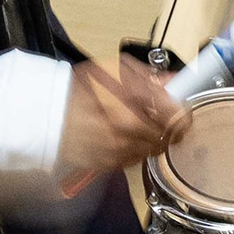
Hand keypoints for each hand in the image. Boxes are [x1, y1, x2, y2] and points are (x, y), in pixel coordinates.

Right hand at [52, 51, 186, 194]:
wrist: (50, 112)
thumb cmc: (83, 87)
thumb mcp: (118, 70)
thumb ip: (151, 76)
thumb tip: (176, 80)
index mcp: (135, 99)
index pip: (178, 114)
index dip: (184, 112)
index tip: (182, 109)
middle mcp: (131, 127)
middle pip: (170, 135)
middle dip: (168, 126)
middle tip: (159, 117)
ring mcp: (121, 148)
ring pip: (154, 149)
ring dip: (152, 138)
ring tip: (137, 125)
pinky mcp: (111, 163)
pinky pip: (136, 159)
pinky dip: (135, 149)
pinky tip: (123, 136)